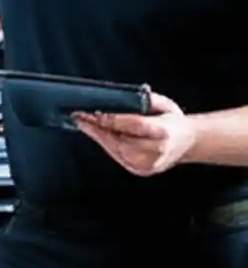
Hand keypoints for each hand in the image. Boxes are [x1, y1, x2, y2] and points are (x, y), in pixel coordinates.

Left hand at [73, 92, 197, 176]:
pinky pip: (118, 156)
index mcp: (165, 132)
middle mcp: (157, 152)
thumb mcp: (164, 105)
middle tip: (80, 117)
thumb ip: (145, 100)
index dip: (113, 120)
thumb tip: (122, 96)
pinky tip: (97, 134)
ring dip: (99, 137)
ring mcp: (148, 165)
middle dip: (99, 129)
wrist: (187, 143)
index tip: (94, 113)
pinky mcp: (141, 170)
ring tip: (84, 123)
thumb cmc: (172, 121)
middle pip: (121, 141)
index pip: (135, 125)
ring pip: (116, 150)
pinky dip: (107, 144)